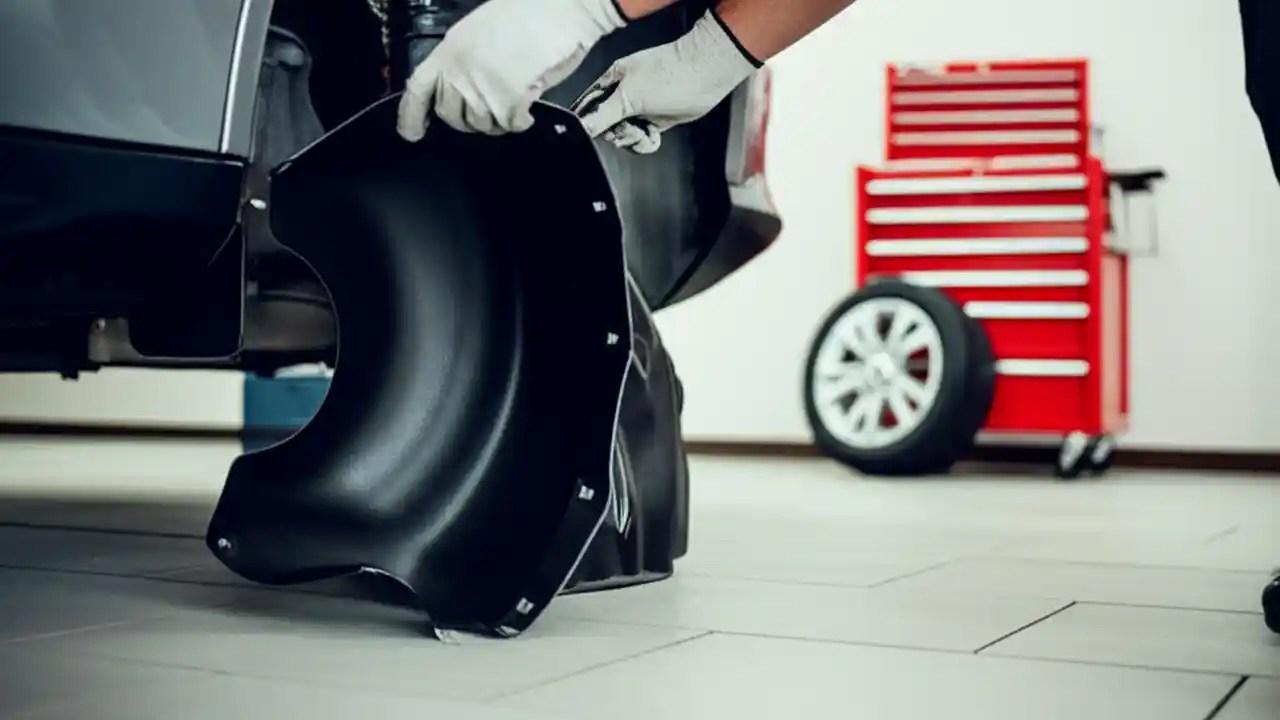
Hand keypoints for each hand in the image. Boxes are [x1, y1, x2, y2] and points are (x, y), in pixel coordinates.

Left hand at [397, 0, 625, 140]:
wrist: (562, 7)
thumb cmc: (530, 12)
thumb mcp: (481, 31)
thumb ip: (466, 60)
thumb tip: (465, 87)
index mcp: (450, 49)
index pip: (417, 88)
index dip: (410, 115)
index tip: (412, 133)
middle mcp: (460, 71)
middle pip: (451, 115)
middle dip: (467, 119)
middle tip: (490, 107)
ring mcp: (483, 89)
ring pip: (482, 125)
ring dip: (498, 119)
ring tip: (515, 97)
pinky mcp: (509, 102)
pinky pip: (510, 126)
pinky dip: (522, 120)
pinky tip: (529, 103)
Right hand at [572, 9, 759, 153]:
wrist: (707, 76)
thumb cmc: (670, 76)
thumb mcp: (628, 97)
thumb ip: (601, 115)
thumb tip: (581, 127)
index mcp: (611, 83)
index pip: (588, 109)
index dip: (592, 124)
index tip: (605, 130)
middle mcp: (623, 96)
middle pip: (605, 127)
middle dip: (618, 133)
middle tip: (633, 127)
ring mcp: (639, 109)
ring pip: (623, 136)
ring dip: (634, 140)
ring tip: (646, 132)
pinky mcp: (655, 121)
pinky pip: (641, 139)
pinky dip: (646, 142)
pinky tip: (654, 136)